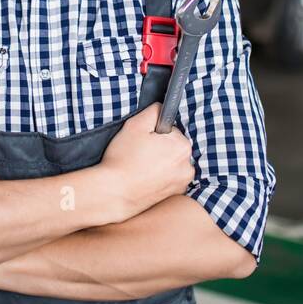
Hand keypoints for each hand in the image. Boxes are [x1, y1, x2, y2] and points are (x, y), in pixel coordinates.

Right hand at [98, 102, 194, 217]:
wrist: (114, 193)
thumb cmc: (123, 159)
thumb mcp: (135, 125)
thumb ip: (154, 111)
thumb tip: (162, 108)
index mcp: (182, 146)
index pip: (171, 131)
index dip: (154, 134)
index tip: (142, 143)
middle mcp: (188, 166)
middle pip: (173, 148)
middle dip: (159, 148)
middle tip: (139, 155)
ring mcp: (182, 183)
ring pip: (172, 163)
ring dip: (160, 163)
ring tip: (141, 169)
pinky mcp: (175, 195)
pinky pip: (170, 179)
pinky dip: (160, 178)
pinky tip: (145, 179)